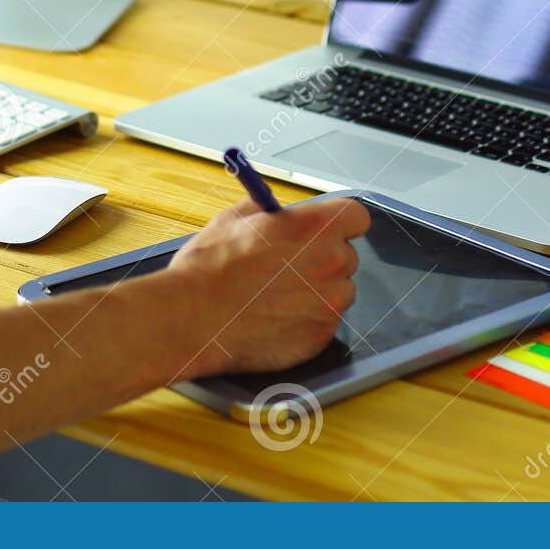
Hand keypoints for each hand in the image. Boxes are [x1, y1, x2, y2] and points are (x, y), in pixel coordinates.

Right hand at [167, 195, 369, 377]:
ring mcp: (330, 303)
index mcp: (316, 226)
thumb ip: (270, 213)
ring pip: (338, 292)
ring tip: (277, 296)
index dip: (339, 224)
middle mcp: (332, 262)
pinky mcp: (321, 335)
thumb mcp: (236, 218)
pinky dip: (306, 320)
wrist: (193, 318)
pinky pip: (324, 322)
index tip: (324, 231)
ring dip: (318, 292)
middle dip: (323, 259)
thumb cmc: (210, 267)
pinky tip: (274, 318)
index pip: (356, 217)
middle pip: (347, 256)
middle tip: (289, 266)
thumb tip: (280, 214)